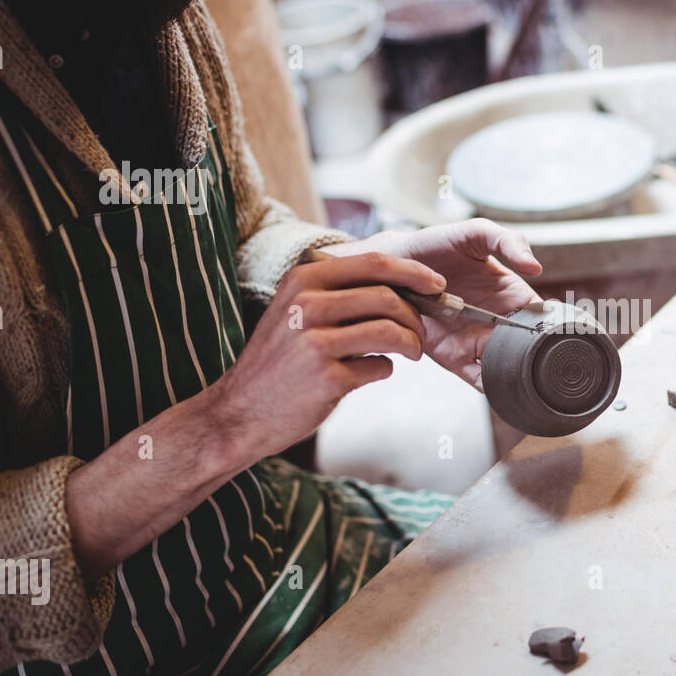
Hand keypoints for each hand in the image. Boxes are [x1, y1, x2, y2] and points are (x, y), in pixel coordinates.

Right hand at [213, 251, 446, 460]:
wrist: (239, 412)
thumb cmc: (278, 362)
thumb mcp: (295, 311)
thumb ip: (338, 294)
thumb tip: (400, 286)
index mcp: (303, 280)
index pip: (373, 263)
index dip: (413, 272)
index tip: (436, 284)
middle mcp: (307, 304)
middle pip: (387, 297)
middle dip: (416, 315)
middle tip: (421, 332)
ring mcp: (316, 341)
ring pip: (391, 331)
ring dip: (411, 344)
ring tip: (410, 353)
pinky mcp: (327, 377)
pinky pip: (380, 367)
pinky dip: (385, 369)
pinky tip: (373, 372)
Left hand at [319, 218, 542, 389]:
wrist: (397, 262)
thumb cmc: (438, 244)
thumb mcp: (477, 232)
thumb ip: (509, 241)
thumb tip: (535, 267)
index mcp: (512, 296)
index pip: (541, 317)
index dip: (551, 327)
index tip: (555, 334)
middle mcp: (498, 322)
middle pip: (528, 348)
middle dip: (535, 357)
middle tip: (536, 358)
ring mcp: (478, 341)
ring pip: (506, 366)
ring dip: (515, 373)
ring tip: (518, 374)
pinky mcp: (454, 356)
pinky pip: (477, 377)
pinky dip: (489, 385)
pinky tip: (495, 384)